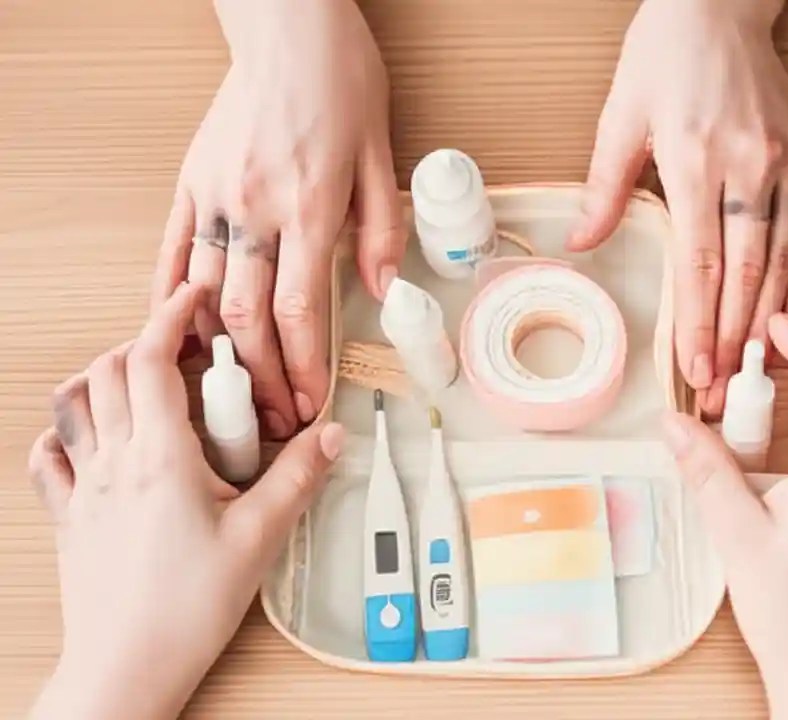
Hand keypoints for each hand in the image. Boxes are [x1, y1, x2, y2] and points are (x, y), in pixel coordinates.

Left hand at [26, 284, 344, 719]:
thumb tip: (329, 436)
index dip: (169, 316)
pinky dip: (62, 432)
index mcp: (160, 457)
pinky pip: (47, 459)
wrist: (127, 663)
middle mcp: (113, 462)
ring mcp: (83, 489)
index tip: (191, 297)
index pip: (150, 360)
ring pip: (71, 406)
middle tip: (185, 353)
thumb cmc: (186, 607)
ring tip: (138, 383)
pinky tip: (88, 438)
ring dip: (99, 378)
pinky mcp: (68, 518)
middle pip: (107, 371)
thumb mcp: (259, 537)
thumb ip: (297, 478)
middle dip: (142, 343)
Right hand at [152, 0, 402, 439]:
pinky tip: (179, 335)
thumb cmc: (341, 83)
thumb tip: (380, 291)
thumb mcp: (382, 157)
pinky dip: (171, 300)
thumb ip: (379, 231)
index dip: (304, 368)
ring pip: (204, 293)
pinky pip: (171, 251)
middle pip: (248, 316)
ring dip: (218, 352)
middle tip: (272, 416)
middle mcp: (256, 208)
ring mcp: (215, 196)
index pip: (301, 311)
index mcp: (309, 206)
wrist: (290, 28)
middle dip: (261, 377)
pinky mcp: (190, 182)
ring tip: (232, 391)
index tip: (308, 404)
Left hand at [570, 0, 787, 413]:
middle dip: (732, 337)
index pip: (698, 259)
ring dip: (769, 321)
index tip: (695, 370)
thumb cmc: (665, 55)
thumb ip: (605, 185)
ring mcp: (784, 162)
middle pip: (743, 270)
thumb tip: (582, 241)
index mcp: (692, 155)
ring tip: (758, 370)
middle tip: (723, 391)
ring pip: (782, 258)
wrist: (721, 4)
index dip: (697, 322)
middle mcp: (746, 164)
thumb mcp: (621, 114)